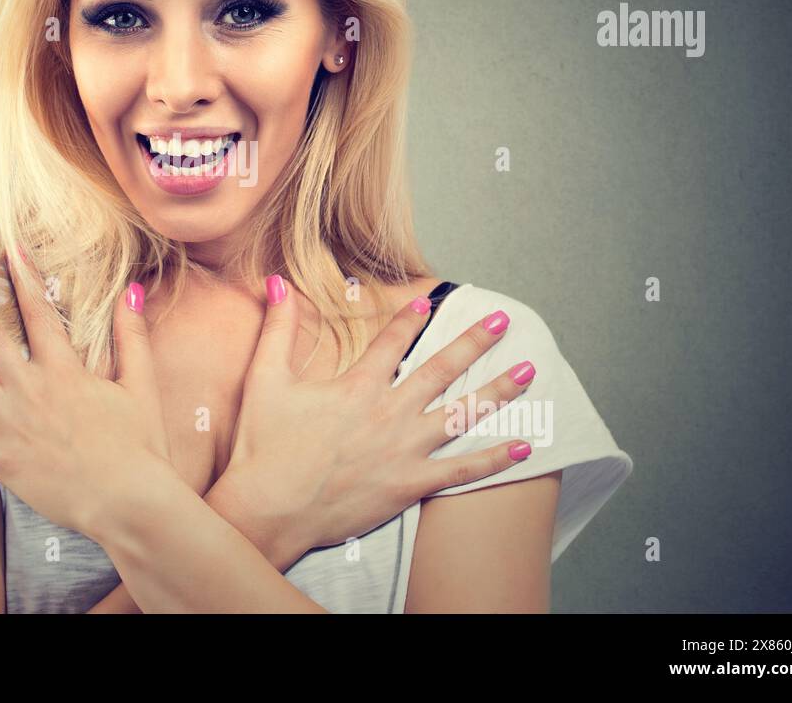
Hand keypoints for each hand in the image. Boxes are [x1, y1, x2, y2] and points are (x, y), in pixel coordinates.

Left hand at [0, 250, 170, 537]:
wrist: (128, 501)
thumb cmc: (139, 446)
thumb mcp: (141, 385)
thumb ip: (132, 335)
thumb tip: (131, 289)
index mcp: (66, 370)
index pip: (39, 311)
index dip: (22, 274)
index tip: (4, 244)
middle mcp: (32, 389)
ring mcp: (12, 424)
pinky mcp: (0, 458)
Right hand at [222, 275, 535, 557]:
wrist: (269, 509)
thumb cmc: (263, 447)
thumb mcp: (265, 378)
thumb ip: (278, 328)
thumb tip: (278, 282)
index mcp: (356, 386)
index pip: (392, 341)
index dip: (411, 318)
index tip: (430, 300)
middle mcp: (388, 413)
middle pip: (442, 370)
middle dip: (475, 341)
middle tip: (503, 319)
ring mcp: (403, 450)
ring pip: (461, 415)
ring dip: (498, 392)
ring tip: (528, 373)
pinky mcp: (409, 484)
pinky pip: (461, 471)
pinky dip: (493, 460)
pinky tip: (522, 447)